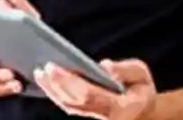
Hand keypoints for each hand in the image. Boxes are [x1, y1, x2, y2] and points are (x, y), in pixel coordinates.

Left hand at [33, 59, 156, 119]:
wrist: (142, 112)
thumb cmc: (140, 89)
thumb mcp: (141, 74)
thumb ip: (125, 70)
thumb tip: (104, 67)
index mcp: (121, 109)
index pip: (90, 96)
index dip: (70, 82)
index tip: (55, 67)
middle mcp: (106, 119)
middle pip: (75, 102)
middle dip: (57, 84)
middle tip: (44, 67)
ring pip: (69, 106)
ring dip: (52, 89)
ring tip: (39, 72)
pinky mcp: (86, 116)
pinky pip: (68, 106)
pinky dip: (55, 92)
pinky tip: (45, 80)